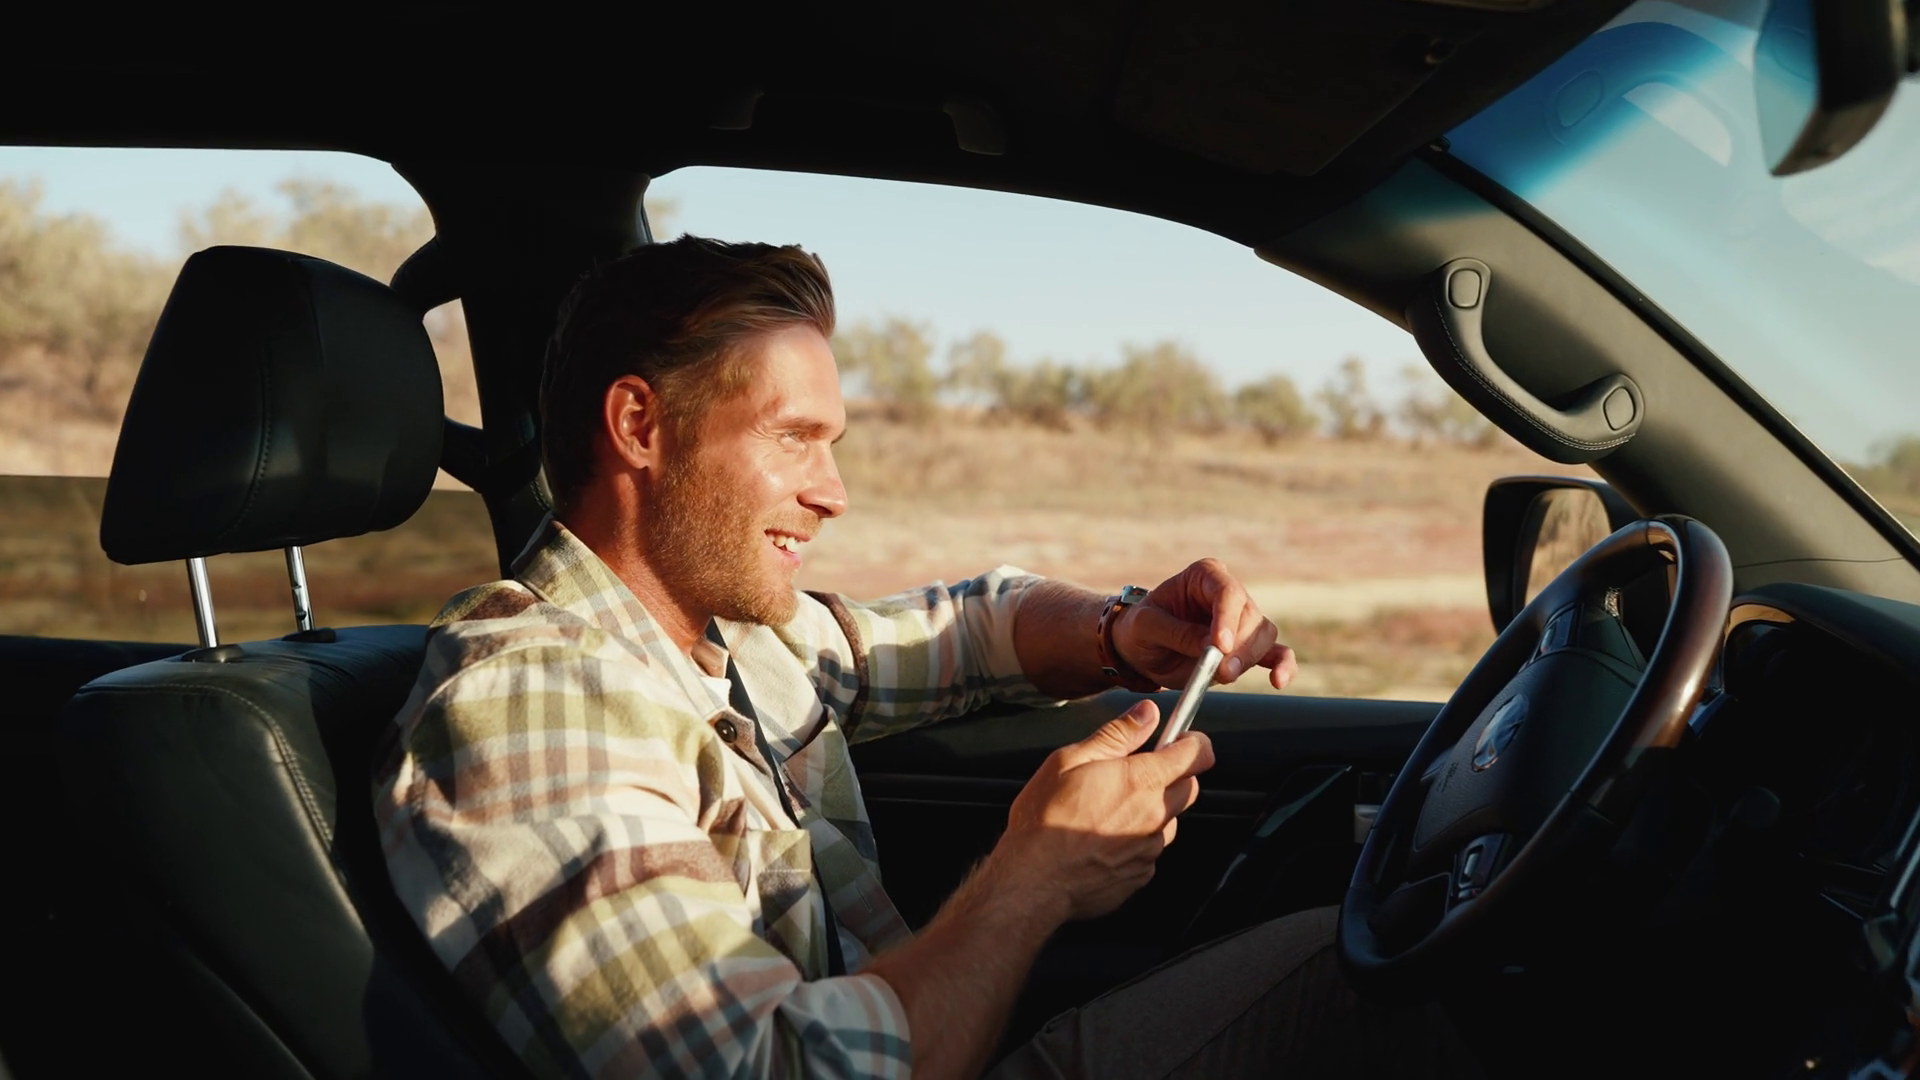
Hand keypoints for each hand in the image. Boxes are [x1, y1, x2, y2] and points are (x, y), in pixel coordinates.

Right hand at [990, 700, 1214, 921]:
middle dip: (1174, 776)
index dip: (1194, 743)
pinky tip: (1103, 840)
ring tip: (1111, 811)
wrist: (1033, 879)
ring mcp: (1149, 850)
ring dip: (1153, 811)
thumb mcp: (1070, 760)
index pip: (1196, 755)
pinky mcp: (1140, 876)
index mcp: (1141, 781)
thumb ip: (1116, 735)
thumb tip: (1146, 714)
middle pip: (1189, 788)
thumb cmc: (1046, 819)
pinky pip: (1149, 852)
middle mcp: (1154, 815)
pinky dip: (1136, 842)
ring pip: (1169, 822)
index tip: (1183, 740)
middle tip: (1138, 773)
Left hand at [1111, 558, 1297, 689]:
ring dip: (1249, 658)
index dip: (1227, 618)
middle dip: (1239, 645)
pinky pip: (1276, 654)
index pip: (1226, 591)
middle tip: (1221, 670)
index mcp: (1204, 576)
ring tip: (1225, 676)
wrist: (1141, 651)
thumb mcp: (1145, 627)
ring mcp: (1242, 621)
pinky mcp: (1248, 649)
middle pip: (1250, 615)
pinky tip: (1279, 680)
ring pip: (1263, 635)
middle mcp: (1228, 594)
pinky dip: (1283, 666)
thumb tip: (1212, 646)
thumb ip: (1177, 633)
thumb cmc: (1140, 630)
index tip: (1220, 645)